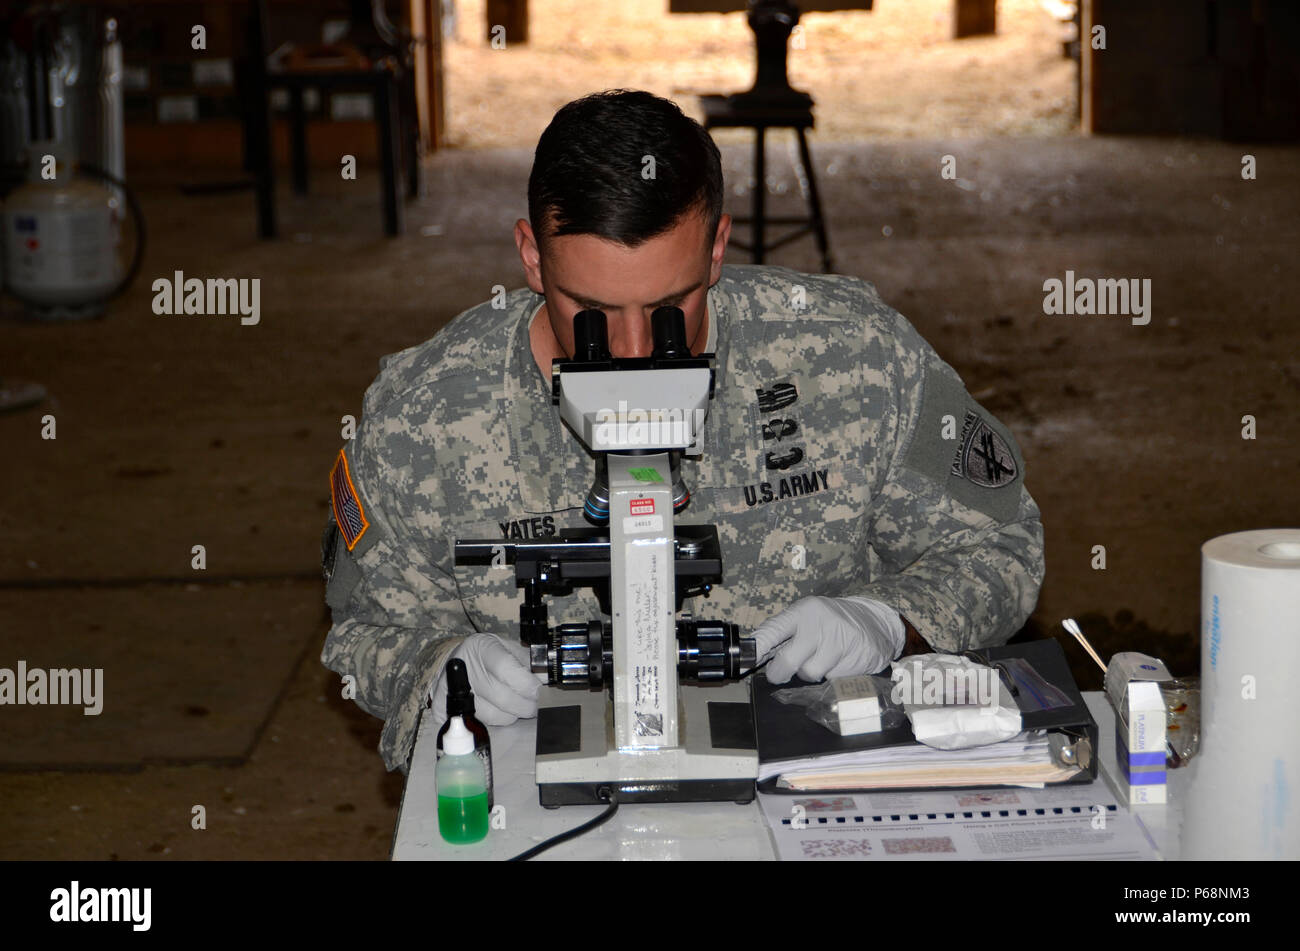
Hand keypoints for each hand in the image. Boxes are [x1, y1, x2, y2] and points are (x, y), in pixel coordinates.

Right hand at [429, 633, 540, 727]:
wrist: (457, 661)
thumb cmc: (488, 655)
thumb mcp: (508, 648)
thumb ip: (528, 662)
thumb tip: (547, 679)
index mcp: (482, 648)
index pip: (505, 668)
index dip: (526, 683)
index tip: (539, 691)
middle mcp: (464, 667)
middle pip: (501, 697)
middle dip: (526, 705)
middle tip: (537, 706)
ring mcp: (452, 690)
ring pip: (493, 715)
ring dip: (512, 715)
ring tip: (519, 707)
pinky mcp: (444, 708)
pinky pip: (478, 723)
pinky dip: (494, 721)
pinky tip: (500, 712)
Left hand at [751, 596, 905, 684]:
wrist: (874, 623)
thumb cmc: (830, 622)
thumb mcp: (806, 617)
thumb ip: (783, 633)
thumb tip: (755, 654)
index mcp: (804, 611)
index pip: (774, 630)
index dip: (757, 648)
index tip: (745, 660)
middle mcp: (820, 625)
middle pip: (789, 661)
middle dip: (779, 672)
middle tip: (778, 674)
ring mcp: (839, 644)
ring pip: (809, 673)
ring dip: (807, 673)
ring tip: (816, 661)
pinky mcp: (854, 662)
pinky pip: (829, 680)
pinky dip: (828, 677)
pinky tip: (836, 664)